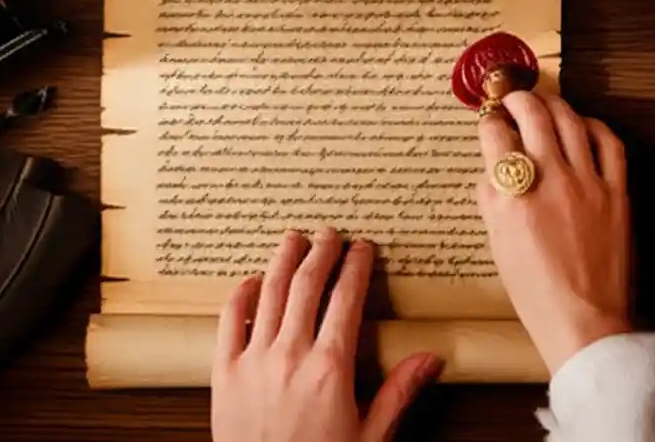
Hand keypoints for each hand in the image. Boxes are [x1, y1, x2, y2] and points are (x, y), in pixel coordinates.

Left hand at [211, 229, 442, 441]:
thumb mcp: (370, 436)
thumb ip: (398, 392)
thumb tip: (430, 358)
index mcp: (331, 369)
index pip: (346, 299)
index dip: (356, 266)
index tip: (362, 247)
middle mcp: (291, 356)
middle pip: (307, 284)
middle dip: (321, 252)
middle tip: (330, 233)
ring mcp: (254, 361)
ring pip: (269, 293)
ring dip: (283, 260)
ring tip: (294, 238)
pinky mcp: (224, 373)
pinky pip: (230, 320)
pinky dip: (241, 294)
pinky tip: (251, 280)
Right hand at [476, 91, 632, 372]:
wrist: (582, 320)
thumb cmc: (534, 291)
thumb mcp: (496, 242)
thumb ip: (491, 200)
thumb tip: (492, 170)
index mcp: (512, 196)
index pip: (495, 136)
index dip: (489, 120)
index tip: (489, 118)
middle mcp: (549, 180)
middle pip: (533, 116)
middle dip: (518, 99)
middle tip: (512, 97)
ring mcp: (587, 183)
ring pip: (571, 121)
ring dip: (554, 104)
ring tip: (545, 102)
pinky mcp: (616, 193)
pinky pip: (609, 144)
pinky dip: (594, 126)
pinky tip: (584, 125)